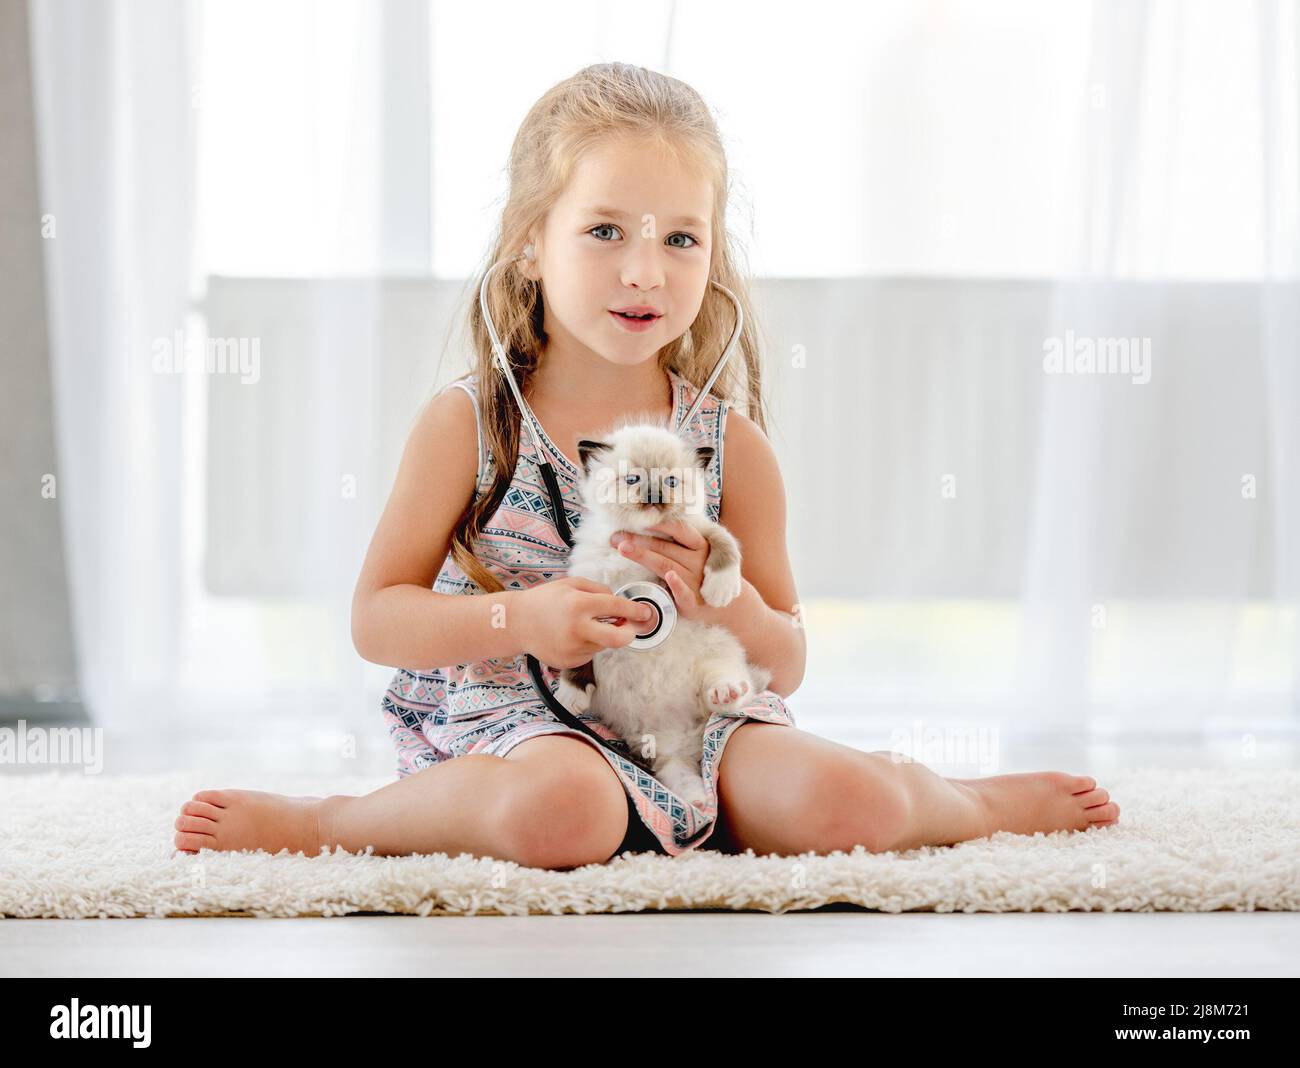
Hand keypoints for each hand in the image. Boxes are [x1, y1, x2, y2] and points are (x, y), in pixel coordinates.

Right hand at [515, 576, 655, 668]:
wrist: (516, 622)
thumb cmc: (545, 599)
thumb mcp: (571, 584)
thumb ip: (599, 590)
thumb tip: (621, 605)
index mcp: (579, 605)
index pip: (617, 608)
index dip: (636, 610)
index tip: (646, 612)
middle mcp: (577, 629)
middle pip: (618, 640)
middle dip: (629, 634)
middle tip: (630, 628)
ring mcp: (572, 649)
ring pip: (602, 645)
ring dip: (601, 635)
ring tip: (581, 625)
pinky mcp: (567, 662)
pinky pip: (588, 653)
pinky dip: (586, 644)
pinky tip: (569, 636)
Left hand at [609, 519, 714, 622]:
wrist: (726, 605)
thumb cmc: (703, 574)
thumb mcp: (697, 555)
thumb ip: (677, 543)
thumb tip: (644, 529)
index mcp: (699, 546)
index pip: (679, 530)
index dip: (659, 523)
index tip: (638, 519)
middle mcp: (698, 560)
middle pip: (665, 548)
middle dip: (638, 541)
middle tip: (615, 537)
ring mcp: (696, 581)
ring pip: (668, 566)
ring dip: (645, 556)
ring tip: (624, 549)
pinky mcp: (693, 602)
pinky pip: (684, 593)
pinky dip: (677, 584)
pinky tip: (670, 577)